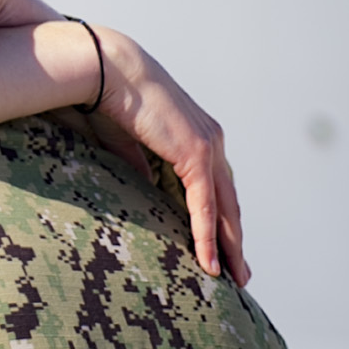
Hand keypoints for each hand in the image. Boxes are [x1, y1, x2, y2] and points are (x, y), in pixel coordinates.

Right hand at [78, 24, 248, 284]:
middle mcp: (212, 143)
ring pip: (224, 209)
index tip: (222, 248)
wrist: (108, 70)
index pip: (217, 189)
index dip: (220, 220)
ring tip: (231, 278)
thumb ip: (140, 166)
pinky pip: (204, 205)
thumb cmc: (109, 100)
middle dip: (234, 241)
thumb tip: (139, 187)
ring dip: (229, 246)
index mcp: (199, 137)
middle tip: (239, 274)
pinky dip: (207, 235)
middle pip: (229, 203)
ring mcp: (208, 147)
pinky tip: (208, 262)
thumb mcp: (128, 143)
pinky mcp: (196, 154)